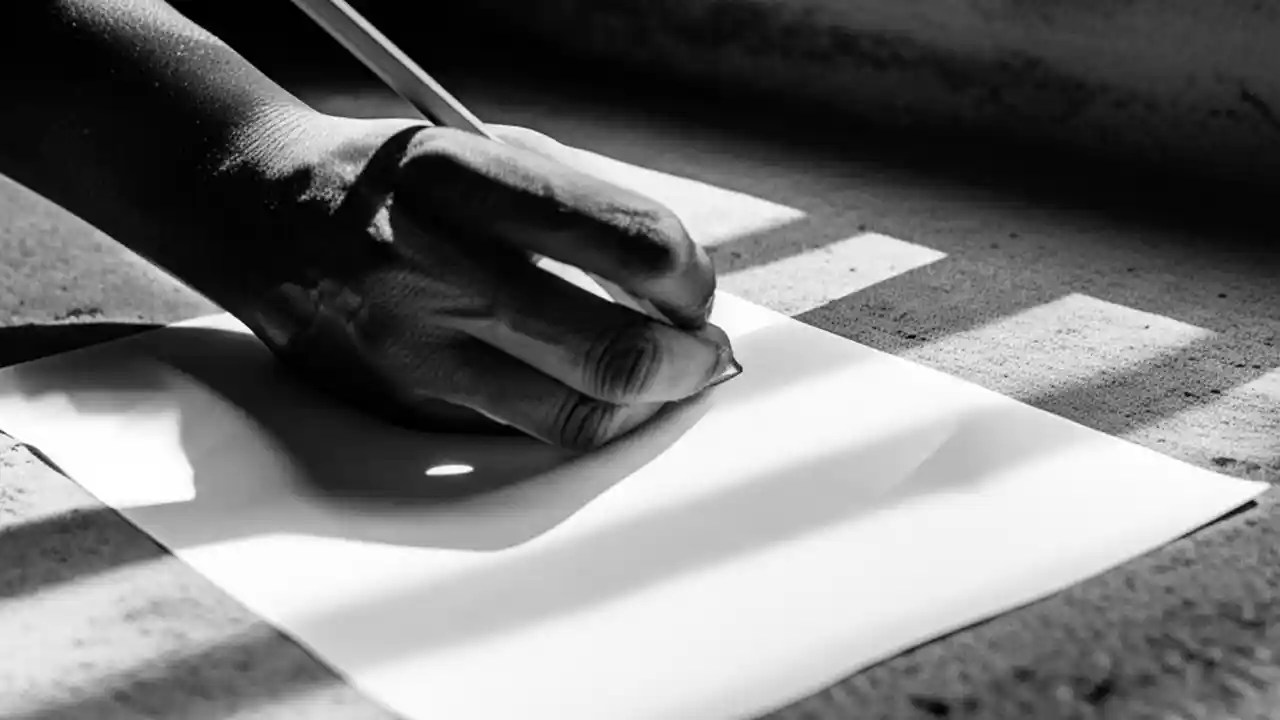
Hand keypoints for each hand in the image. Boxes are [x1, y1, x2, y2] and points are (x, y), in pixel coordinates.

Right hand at [221, 113, 733, 449]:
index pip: (636, 245)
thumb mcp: (491, 148)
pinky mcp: (400, 402)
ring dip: (644, 408)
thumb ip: (587, 207)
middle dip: (689, 365)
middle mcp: (439, 268)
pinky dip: (570, 416)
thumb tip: (677, 284)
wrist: (262, 208)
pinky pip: (517, 434)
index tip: (698, 291)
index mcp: (471, 180)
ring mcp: (416, 346)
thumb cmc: (400, 177)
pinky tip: (582, 388)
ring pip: (574, 417)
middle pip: (616, 355)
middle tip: (704, 356)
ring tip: (660, 381)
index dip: (693, 281)